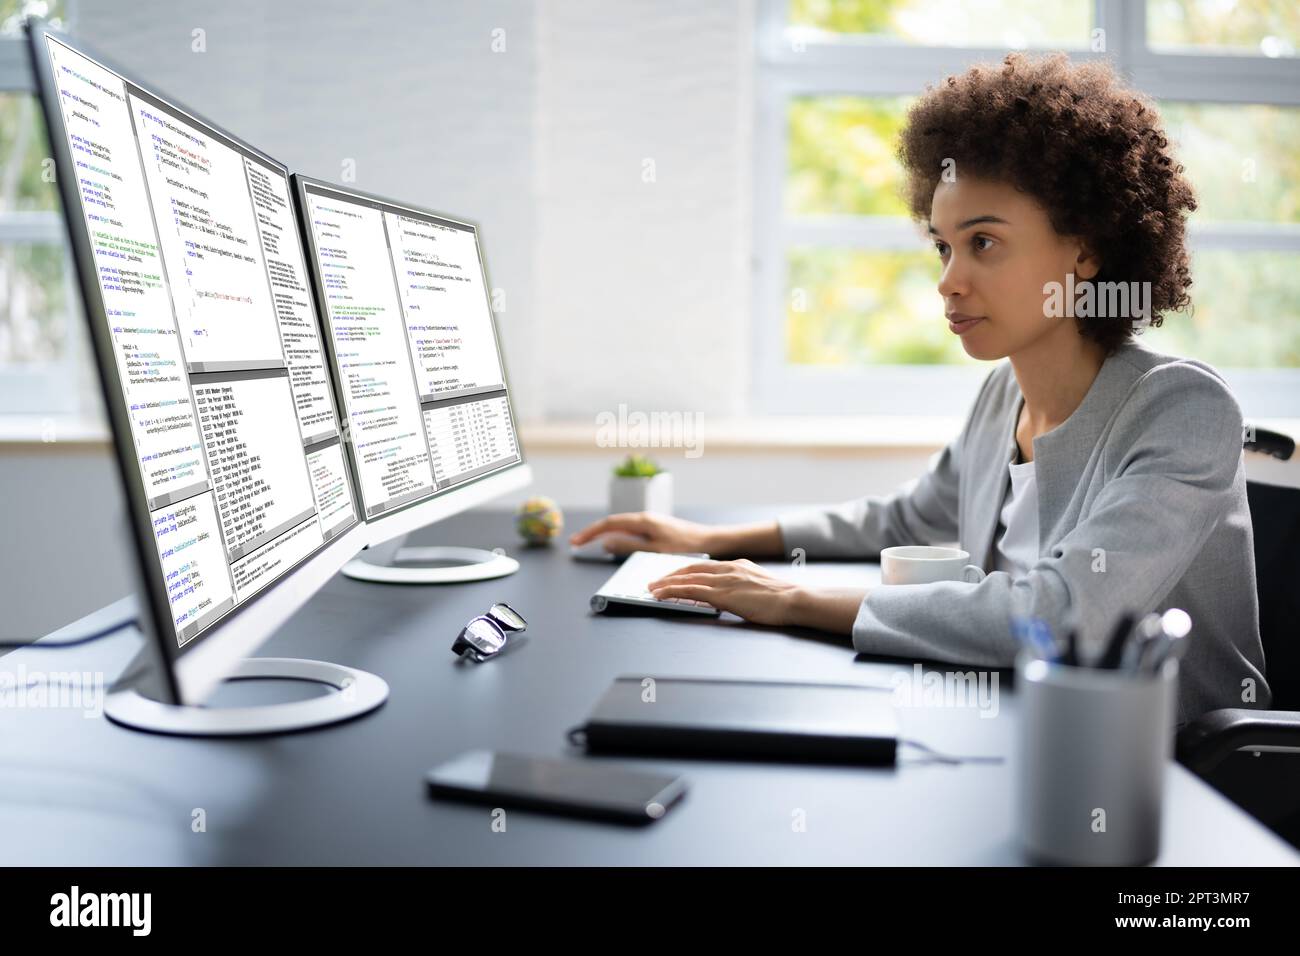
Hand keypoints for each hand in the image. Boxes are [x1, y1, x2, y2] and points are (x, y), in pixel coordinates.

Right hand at [568, 512, 714, 555]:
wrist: (708, 540)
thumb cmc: (685, 546)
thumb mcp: (654, 550)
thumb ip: (628, 546)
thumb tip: (606, 543)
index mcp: (642, 521)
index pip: (609, 524)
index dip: (590, 533)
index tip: (575, 542)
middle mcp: (644, 517)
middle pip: (611, 522)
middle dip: (592, 532)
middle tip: (575, 542)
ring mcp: (649, 521)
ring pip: (620, 525)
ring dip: (603, 532)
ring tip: (588, 542)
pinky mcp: (655, 527)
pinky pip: (629, 529)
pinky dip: (616, 534)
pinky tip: (613, 542)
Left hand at [647, 558, 801, 626]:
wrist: (794, 599)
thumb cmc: (781, 599)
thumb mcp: (758, 586)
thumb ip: (741, 586)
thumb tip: (729, 594)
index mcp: (737, 565)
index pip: (703, 565)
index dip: (684, 570)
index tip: (672, 575)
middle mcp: (728, 568)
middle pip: (691, 569)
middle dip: (670, 575)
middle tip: (654, 582)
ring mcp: (725, 580)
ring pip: (687, 579)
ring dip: (666, 584)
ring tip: (652, 589)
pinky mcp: (723, 594)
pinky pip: (691, 591)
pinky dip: (673, 592)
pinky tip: (662, 596)